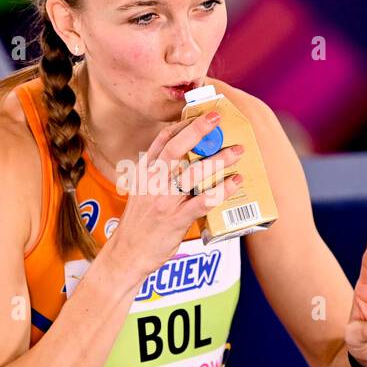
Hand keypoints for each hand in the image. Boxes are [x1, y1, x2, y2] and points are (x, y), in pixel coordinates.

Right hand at [101, 111, 245, 281]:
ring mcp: (164, 200)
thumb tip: (186, 159)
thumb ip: (159, 174)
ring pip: (193, 172)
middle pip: (176, 148)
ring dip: (218, 159)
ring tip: (237, 151)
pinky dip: (221, 190)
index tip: (199, 114)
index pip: (162, 140)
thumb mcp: (142, 191)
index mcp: (144, 172)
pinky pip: (203, 200)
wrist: (128, 253)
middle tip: (217, 118)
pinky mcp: (176, 218)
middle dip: (198, 130)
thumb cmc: (140, 223)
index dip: (182, 124)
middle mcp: (153, 182)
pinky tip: (235, 182)